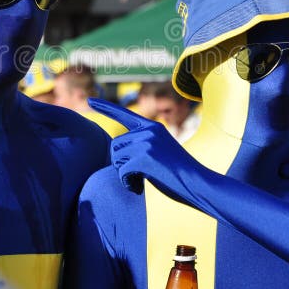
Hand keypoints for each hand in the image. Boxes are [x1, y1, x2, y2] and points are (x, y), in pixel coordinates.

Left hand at [88, 98, 203, 202]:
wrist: (198, 183)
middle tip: (139, 175)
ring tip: (142, 180)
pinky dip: (128, 184)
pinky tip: (141, 187)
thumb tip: (115, 151)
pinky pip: (122, 172)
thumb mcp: (159, 151)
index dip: (105, 108)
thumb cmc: (179, 173)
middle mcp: (148, 131)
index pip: (124, 114)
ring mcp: (146, 143)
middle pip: (115, 146)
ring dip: (124, 174)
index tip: (89, 100)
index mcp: (152, 127)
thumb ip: (141, 146)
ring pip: (116, 159)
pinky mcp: (144, 158)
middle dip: (121, 164)